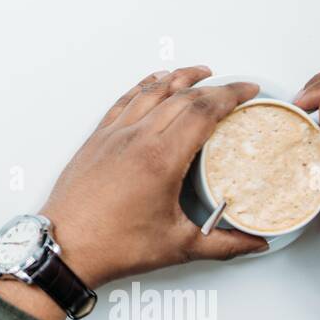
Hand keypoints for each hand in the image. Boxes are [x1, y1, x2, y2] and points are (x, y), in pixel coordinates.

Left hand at [38, 67, 268, 290]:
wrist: (65, 247)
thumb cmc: (111, 246)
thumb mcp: (178, 246)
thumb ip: (224, 244)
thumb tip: (254, 242)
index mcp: (160, 159)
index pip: (202, 111)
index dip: (229, 95)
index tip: (247, 90)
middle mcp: (135, 139)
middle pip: (181, 96)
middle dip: (213, 87)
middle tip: (234, 88)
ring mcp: (113, 135)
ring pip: (151, 92)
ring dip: (179, 78)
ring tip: (200, 72)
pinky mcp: (97, 139)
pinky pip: (124, 101)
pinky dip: (144, 86)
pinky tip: (153, 81)